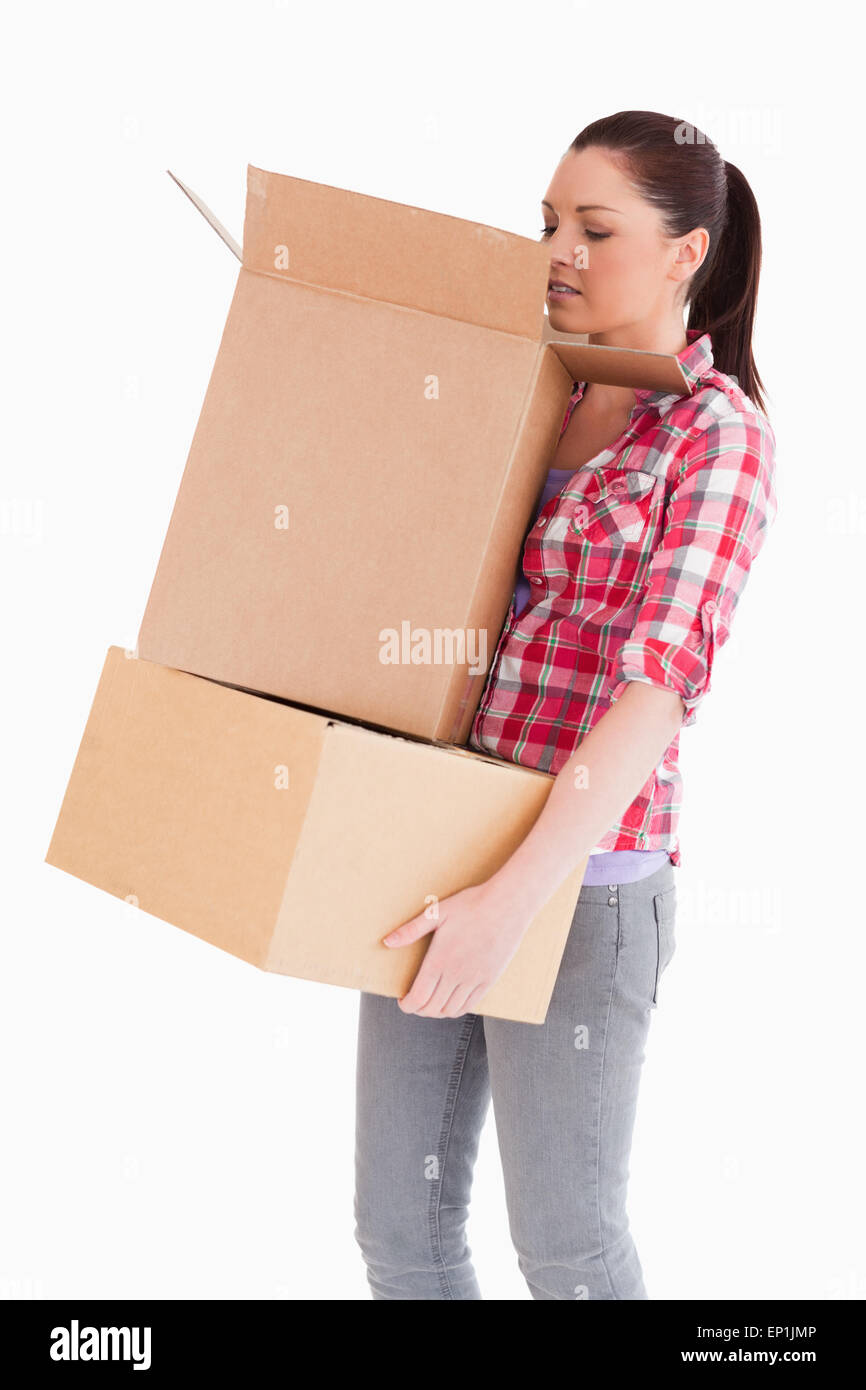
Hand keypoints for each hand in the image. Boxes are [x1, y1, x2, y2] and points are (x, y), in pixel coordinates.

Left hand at [382, 879, 533, 1018]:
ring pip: (450, 1011)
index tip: (402, 1001)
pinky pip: (469, 1006)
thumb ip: (410, 930)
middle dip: (418, 1009)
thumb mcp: (436, 913)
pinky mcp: (489, 980)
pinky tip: (450, 1001)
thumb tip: (386, 942)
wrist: (506, 905)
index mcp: (439, 961)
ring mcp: (474, 980)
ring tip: (431, 1002)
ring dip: (436, 1011)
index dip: (407, 1005)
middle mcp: (455, 975)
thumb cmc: (470, 905)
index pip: (418, 998)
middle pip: (431, 1008)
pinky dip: (456, 1010)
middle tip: (413, 1001)